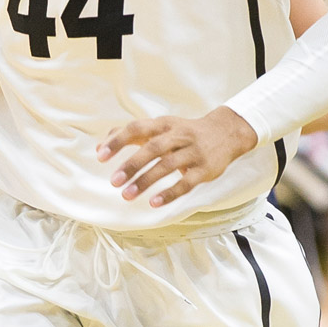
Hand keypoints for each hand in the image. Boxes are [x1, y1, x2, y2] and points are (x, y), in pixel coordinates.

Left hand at [98, 107, 257, 207]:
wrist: (226, 132)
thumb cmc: (184, 131)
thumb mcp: (160, 127)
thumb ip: (131, 135)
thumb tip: (101, 147)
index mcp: (164, 124)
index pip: (137, 128)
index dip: (118, 141)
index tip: (101, 156)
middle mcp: (178, 135)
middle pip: (153, 148)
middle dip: (132, 165)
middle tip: (114, 181)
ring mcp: (193, 152)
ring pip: (167, 165)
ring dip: (146, 181)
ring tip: (127, 195)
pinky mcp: (205, 170)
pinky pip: (186, 183)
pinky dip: (169, 193)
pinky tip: (154, 202)